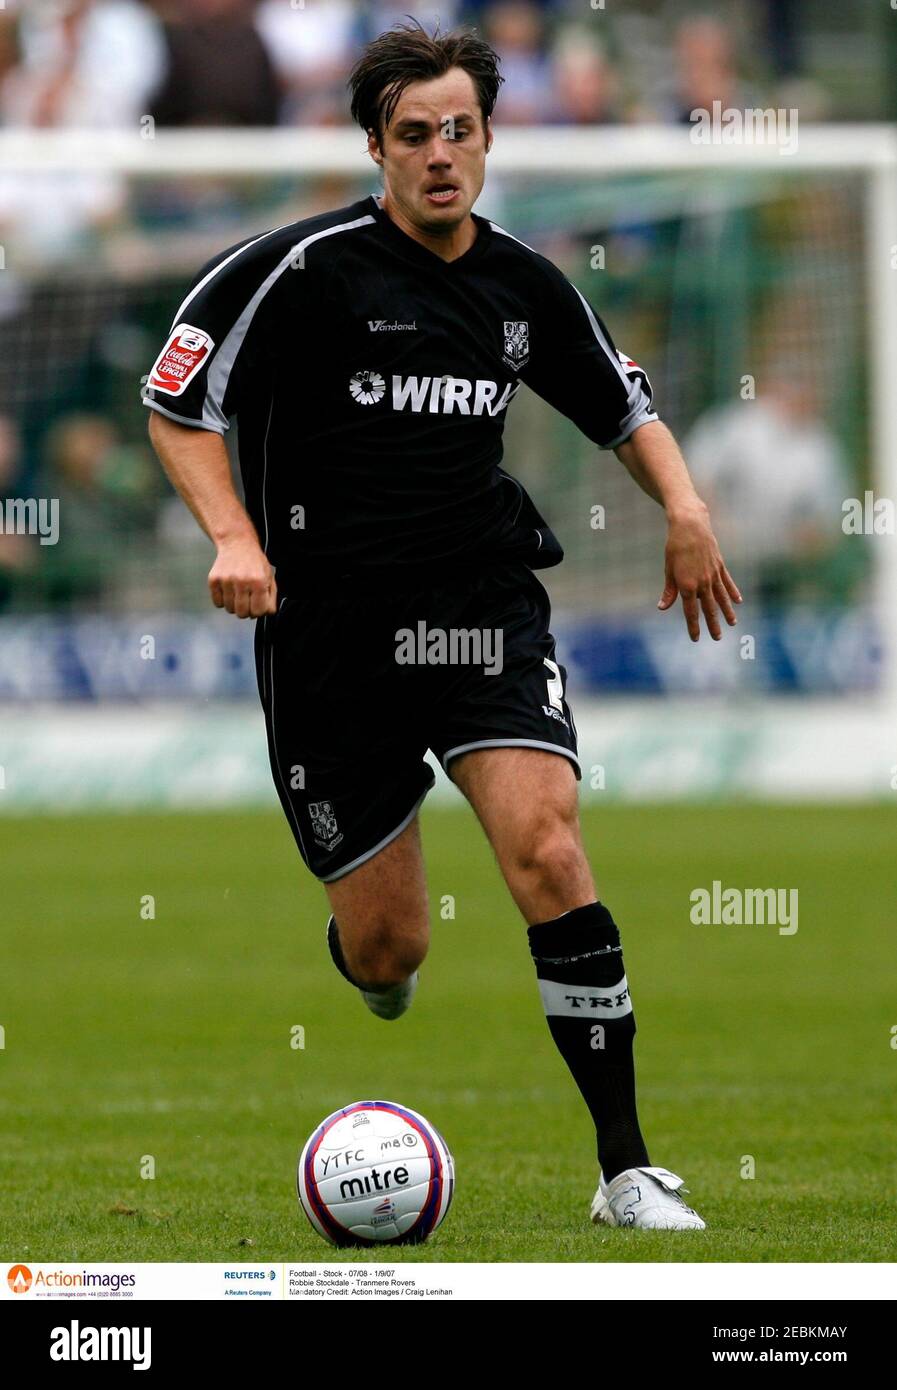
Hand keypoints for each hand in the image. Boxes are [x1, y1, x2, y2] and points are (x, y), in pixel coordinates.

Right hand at [208, 537, 277, 617]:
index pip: (258, 611)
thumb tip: (266, 613)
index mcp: (258, 581)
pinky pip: (217, 603)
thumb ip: (271, 597)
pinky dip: (223, 601)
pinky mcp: (213, 580)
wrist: (236, 542)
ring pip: (229, 609)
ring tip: (238, 593)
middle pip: (242, 613)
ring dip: (234, 605)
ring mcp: (226, 580)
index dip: (258, 611)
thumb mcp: (269, 577)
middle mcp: (242, 581)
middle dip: (246, 611)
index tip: (257, 605)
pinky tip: (228, 590)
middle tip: (247, 600)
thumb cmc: (254, 561)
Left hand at [658, 503, 741, 640]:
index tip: (695, 638)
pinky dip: (733, 592)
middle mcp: (702, 582)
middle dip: (713, 624)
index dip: (693, 626)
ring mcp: (713, 574)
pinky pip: (728, 582)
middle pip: (709, 608)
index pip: (690, 611)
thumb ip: (669, 591)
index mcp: (687, 585)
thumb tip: (662, 607)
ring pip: (722, 597)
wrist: (690, 526)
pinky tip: (738, 601)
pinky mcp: (720, 565)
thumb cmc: (675, 547)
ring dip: (727, 612)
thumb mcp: (668, 569)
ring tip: (732, 624)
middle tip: (717, 638)